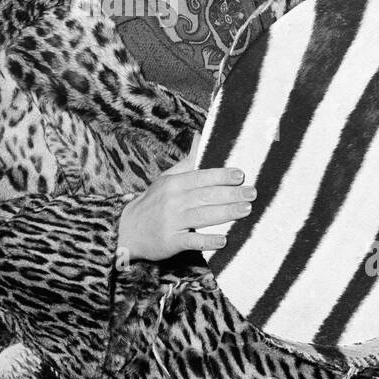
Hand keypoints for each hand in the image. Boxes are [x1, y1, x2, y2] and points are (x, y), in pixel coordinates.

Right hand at [116, 140, 254, 265]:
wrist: (127, 231)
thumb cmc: (153, 202)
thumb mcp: (166, 179)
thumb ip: (187, 161)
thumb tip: (200, 136)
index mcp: (173, 183)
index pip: (200, 177)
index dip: (221, 176)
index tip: (240, 175)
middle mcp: (172, 201)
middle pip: (205, 195)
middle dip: (230, 194)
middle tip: (252, 193)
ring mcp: (171, 222)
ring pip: (202, 216)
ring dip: (225, 213)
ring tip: (246, 210)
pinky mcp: (170, 241)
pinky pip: (192, 241)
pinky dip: (207, 241)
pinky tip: (223, 240)